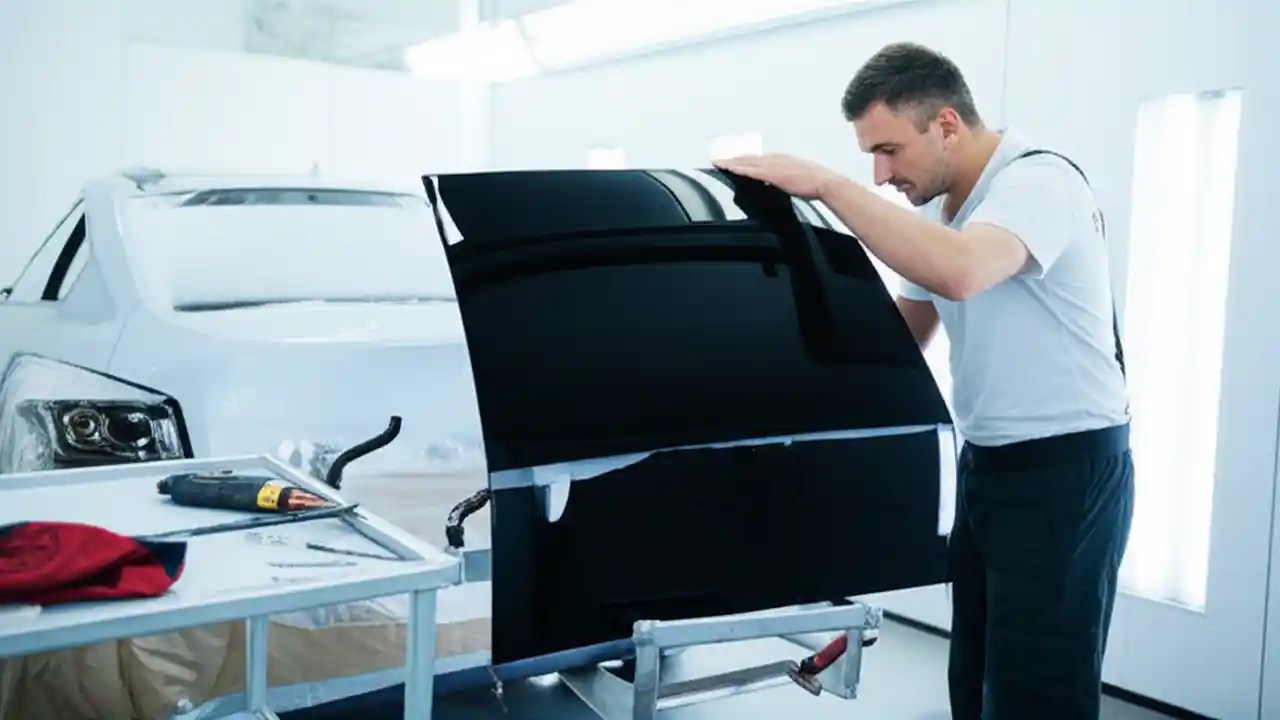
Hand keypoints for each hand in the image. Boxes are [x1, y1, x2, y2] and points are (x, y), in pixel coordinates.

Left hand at [712, 153, 845, 199]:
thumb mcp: (795, 177)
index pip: (757, 158)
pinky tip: (729, 169)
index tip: (732, 161)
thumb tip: (776, 184)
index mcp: (780, 159)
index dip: (743, 160)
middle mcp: (775, 158)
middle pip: (749, 158)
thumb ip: (783, 179)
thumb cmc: (813, 183)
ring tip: (718, 163)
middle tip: (718, 160)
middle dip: (733, 159)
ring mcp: (773, 164)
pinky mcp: (773, 173)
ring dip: (732, 162)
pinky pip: (751, 170)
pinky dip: (739, 168)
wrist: (824, 182)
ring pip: (747, 162)